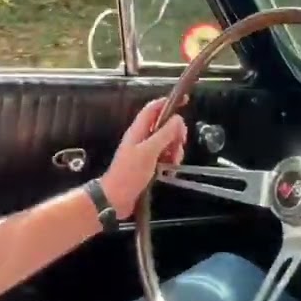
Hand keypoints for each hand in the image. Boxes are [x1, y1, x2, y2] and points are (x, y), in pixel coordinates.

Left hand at [100, 97, 187, 218]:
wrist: (116, 198)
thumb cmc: (129, 173)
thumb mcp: (149, 152)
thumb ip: (164, 134)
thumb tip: (178, 119)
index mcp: (138, 130)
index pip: (154, 108)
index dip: (168, 102)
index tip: (185, 101)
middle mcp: (142, 138)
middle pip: (164, 125)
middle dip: (176, 133)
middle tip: (179, 144)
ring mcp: (145, 151)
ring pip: (167, 142)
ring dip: (174, 149)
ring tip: (172, 162)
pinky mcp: (149, 164)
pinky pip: (165, 156)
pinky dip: (170, 160)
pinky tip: (169, 170)